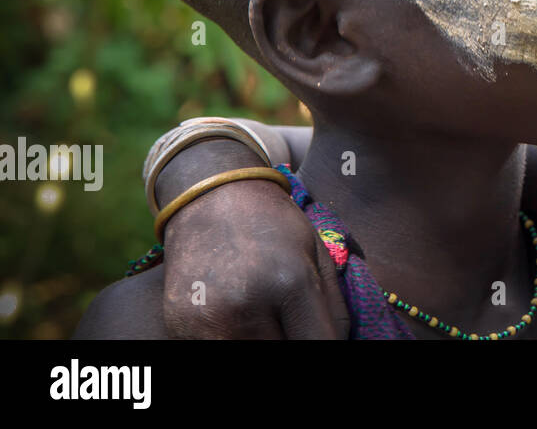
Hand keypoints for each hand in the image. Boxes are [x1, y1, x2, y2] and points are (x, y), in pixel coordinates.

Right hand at [161, 178, 349, 338]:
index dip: (326, 347)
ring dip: (261, 343)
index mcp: (290, 282)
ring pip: (246, 357)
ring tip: (264, 318)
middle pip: (280, 356)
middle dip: (292, 341)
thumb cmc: (273, 225)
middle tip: (290, 322)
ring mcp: (206, 321)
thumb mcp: (317, 255)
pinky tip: (234, 318)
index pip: (318, 346)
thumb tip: (340, 347)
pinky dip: (230, 340)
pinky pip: (213, 351)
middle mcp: (245, 307)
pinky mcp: (177, 328)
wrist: (210, 197)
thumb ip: (334, 310)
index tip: (321, 337)